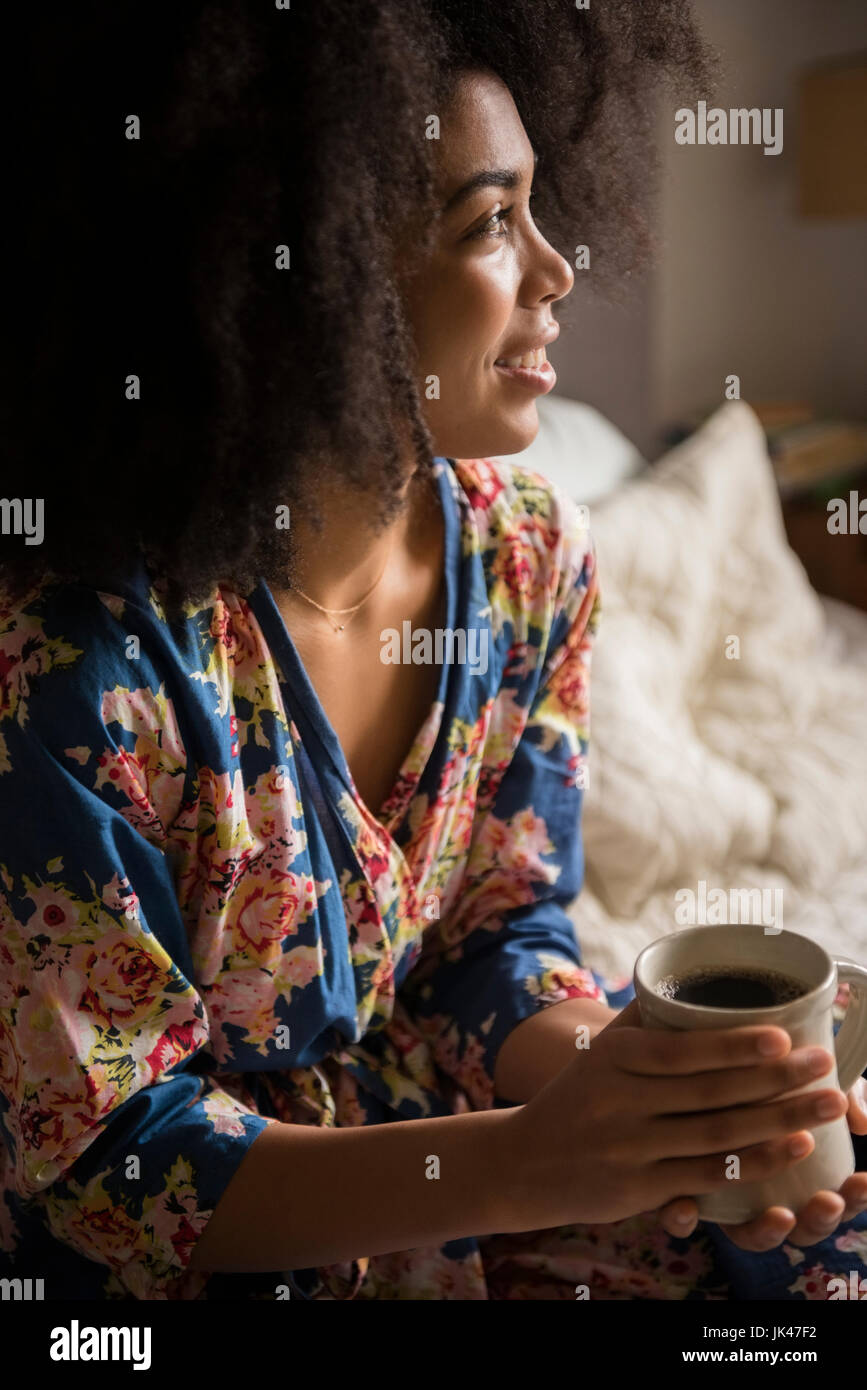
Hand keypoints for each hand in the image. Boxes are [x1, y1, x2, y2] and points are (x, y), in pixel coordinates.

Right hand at [504, 999, 848, 1234]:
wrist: (523, 1161)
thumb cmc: (578, 1095)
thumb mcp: (599, 1049)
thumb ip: (643, 1016)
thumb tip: (688, 967)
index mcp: (614, 1057)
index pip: (683, 1051)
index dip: (735, 1045)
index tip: (784, 1034)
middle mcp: (621, 1103)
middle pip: (712, 1092)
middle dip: (777, 1078)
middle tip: (825, 1063)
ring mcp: (632, 1149)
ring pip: (718, 1135)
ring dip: (780, 1121)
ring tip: (827, 1104)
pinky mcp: (641, 1190)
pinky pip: (708, 1176)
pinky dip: (755, 1163)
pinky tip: (793, 1150)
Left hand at [659, 1074, 866, 1248]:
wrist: (676, 1048)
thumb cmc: (751, 1066)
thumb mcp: (795, 1073)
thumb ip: (836, 1089)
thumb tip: (861, 1119)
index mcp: (791, 1167)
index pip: (829, 1197)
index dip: (851, 1198)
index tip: (861, 1181)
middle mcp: (759, 1189)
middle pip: (799, 1226)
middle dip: (819, 1220)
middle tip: (829, 1201)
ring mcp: (719, 1193)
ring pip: (746, 1233)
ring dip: (766, 1232)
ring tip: (782, 1218)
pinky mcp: (670, 1183)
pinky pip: (677, 1217)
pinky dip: (682, 1219)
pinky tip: (684, 1205)